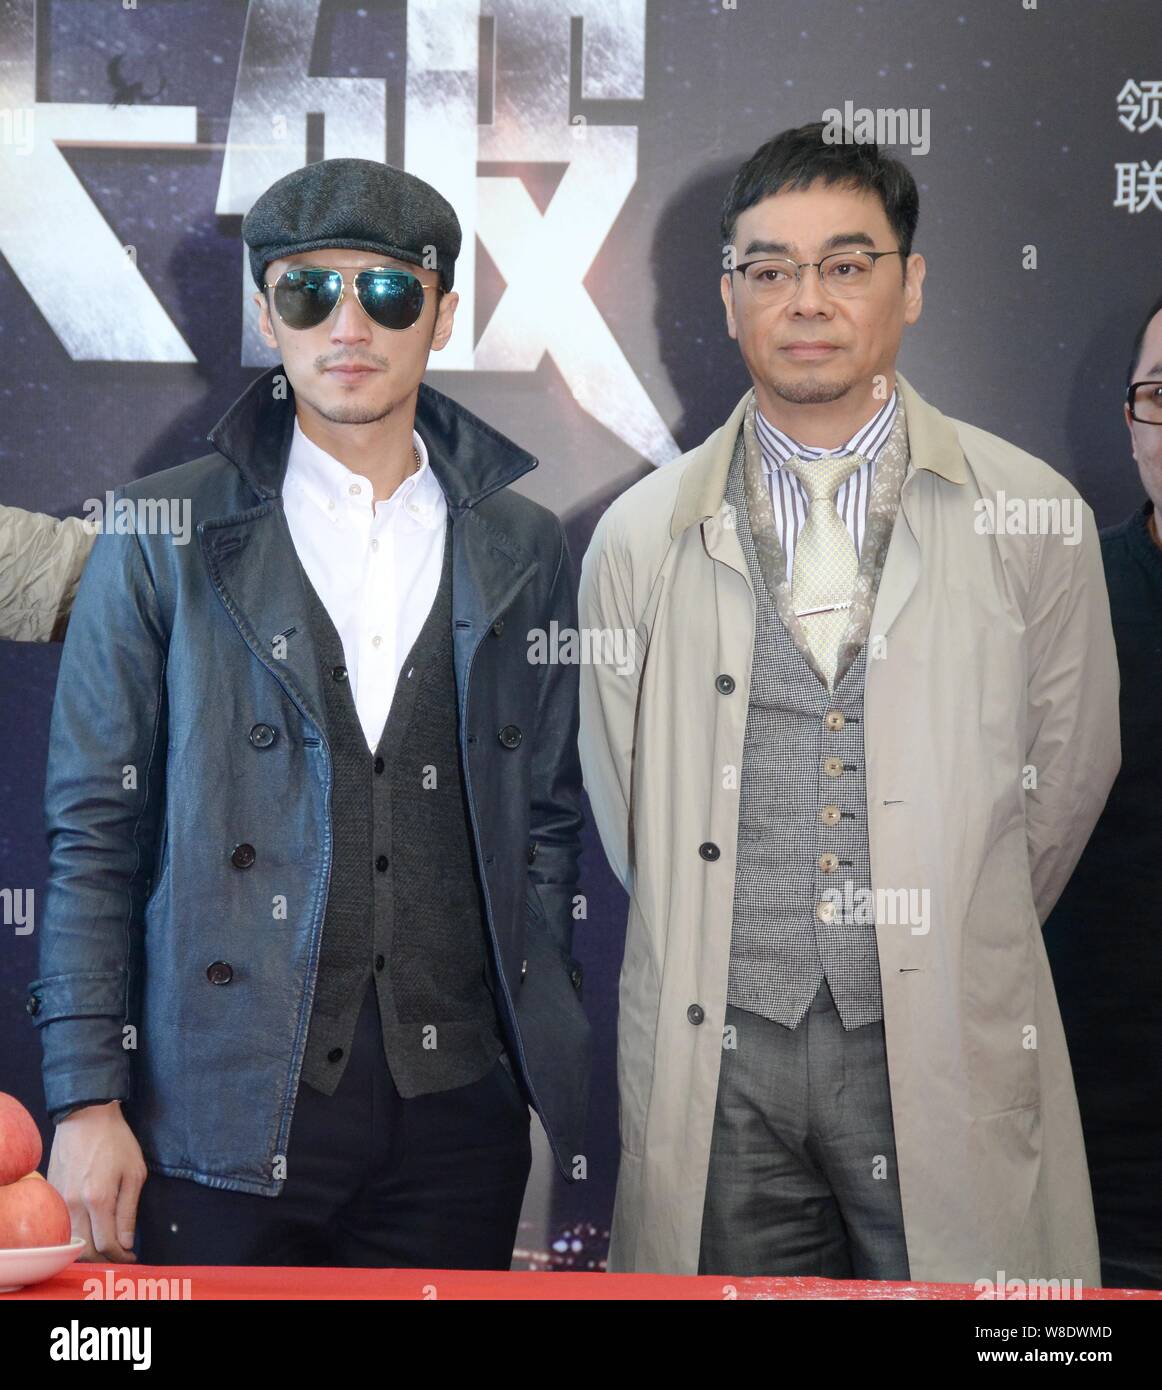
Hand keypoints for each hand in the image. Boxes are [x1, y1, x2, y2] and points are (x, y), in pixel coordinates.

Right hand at [46, 1101, 147, 1262]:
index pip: (107, 1244)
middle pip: (86, 1250)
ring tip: (107, 1244)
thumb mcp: (134, 1173)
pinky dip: (77, 1233)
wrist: (86, 1116)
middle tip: (120, 1254)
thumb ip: (129, 1211)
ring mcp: (60, 1200)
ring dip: (89, 1248)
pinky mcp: (53, 1193)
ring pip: (72, 1240)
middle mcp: (74, 1204)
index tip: (131, 1256)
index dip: (121, 1255)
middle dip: (105, 1258)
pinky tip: (92, 1227)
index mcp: (98, 1199)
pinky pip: (63, 1224)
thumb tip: (127, 1243)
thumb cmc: (116, 1140)